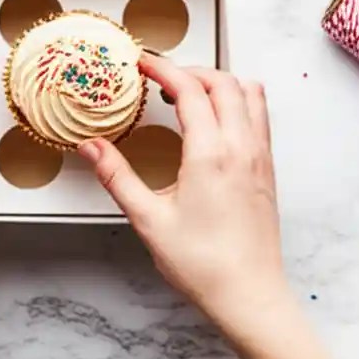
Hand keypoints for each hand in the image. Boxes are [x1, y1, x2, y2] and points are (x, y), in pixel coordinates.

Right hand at [77, 54, 288, 329]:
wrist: (250, 295)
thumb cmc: (202, 265)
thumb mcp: (148, 220)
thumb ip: (117, 177)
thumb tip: (90, 147)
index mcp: (211, 154)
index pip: (189, 90)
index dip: (163, 69)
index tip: (142, 63)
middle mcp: (242, 147)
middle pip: (223, 81)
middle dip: (189, 70)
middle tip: (160, 79)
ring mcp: (260, 157)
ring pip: (248, 93)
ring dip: (218, 82)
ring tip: (187, 95)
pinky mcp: (268, 170)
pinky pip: (259, 115)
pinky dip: (237, 101)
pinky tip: (214, 121)